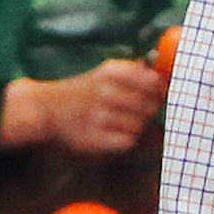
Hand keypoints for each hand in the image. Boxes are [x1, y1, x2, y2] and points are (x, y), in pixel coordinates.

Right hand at [2, 60, 165, 156]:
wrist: (46, 109)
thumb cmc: (84, 90)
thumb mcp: (106, 72)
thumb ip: (137, 71)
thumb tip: (167, 72)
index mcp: (111, 72)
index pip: (153, 81)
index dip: (160, 91)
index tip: (157, 95)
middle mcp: (104, 91)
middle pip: (150, 106)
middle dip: (148, 110)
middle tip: (134, 111)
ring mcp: (97, 115)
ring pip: (139, 125)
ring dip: (135, 126)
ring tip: (119, 122)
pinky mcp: (93, 137)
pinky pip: (126, 141)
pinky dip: (124, 139)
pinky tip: (112, 133)